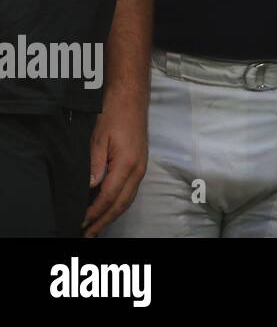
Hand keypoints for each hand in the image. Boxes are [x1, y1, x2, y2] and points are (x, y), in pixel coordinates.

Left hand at [82, 92, 148, 236]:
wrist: (131, 98)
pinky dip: (118, 204)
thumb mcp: (98, 137)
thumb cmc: (114, 114)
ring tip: (96, 226)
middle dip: (104, 221)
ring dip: (111, 215)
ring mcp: (141, 167)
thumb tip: (90, 188)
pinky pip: (130, 191)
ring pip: (127, 200)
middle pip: (121, 204)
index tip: (79, 223)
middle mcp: (138, 169)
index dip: (93, 213)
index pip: (108, 197)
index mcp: (127, 164)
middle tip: (87, 234)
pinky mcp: (140, 164)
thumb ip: (95, 164)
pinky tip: (108, 207)